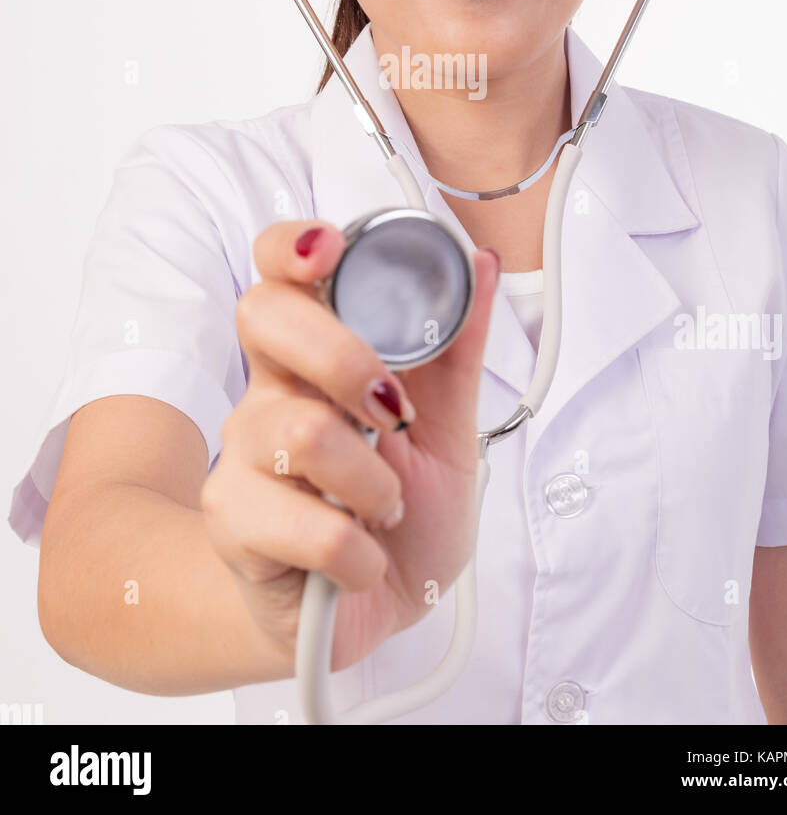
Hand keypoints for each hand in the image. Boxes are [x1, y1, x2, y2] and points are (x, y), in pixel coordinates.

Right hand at [200, 219, 499, 672]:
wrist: (374, 611)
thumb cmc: (402, 512)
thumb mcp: (447, 429)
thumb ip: (456, 350)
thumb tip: (482, 264)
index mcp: (313, 357)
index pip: (275, 273)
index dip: (291, 246)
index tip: (329, 249)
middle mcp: (266, 393)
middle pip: (266, 318)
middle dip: (346, 357)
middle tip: (391, 412)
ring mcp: (241, 457)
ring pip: (305, 432)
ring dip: (376, 483)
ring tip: (386, 508)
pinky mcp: (233, 526)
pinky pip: (311, 526)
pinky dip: (362, 553)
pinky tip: (363, 560)